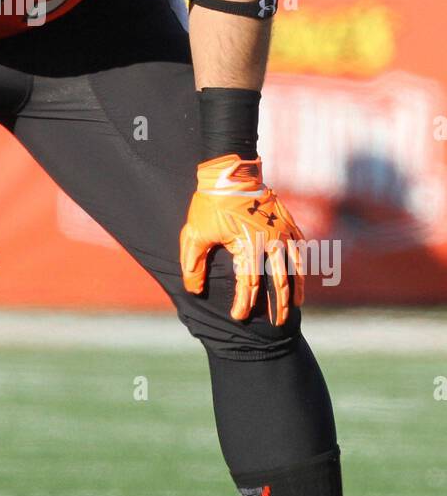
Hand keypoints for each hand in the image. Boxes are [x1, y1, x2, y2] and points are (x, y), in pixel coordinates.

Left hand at [180, 154, 304, 325]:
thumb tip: (194, 291)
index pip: (249, 283)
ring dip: (296, 288)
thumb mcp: (195, 234)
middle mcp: (270, 241)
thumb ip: (193, 265)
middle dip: (279, 305)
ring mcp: (282, 231)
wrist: (229, 172)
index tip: (238, 317)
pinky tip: (300, 275)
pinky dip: (302, 263)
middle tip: (279, 323)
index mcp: (248, 245)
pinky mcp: (287, 221)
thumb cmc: (209, 204)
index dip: (244, 303)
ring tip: (296, 305)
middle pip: (280, 280)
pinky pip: (300, 246)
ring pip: (296, 266)